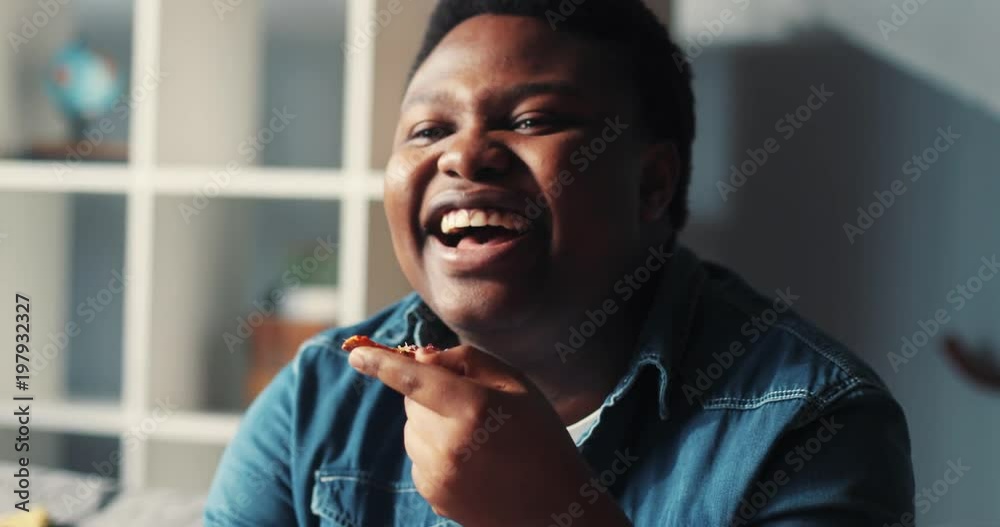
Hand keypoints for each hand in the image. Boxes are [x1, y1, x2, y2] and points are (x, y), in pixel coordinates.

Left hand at [348, 344, 631, 526]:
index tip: (356, 354)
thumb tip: (421, 357)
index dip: (381, 364)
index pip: (413, 379)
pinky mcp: (432, 494)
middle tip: (467, 402)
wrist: (554, 507)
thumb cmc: (540, 436)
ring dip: (429, 423)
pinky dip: (434, 450)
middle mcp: (449, 442)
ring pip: (411, 429)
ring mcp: (438, 473)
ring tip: (474, 437)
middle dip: (428, 392)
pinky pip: (417, 456)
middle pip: (411, 401)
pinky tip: (470, 460)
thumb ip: (466, 361)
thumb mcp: (516, 384)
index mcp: (473, 407)